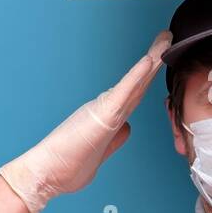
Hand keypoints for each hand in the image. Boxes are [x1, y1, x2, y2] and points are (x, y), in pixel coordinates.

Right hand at [0, 30, 172, 212]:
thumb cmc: (66, 168)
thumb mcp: (100, 153)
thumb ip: (115, 140)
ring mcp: (106, 109)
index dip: (148, 77)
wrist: (45, 174)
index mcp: (109, 118)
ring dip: (152, 60)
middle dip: (155, 60)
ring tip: (165, 40)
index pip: (135, 94)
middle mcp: (107, 108)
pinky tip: (149, 61)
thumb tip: (127, 129)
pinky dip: (137, 76)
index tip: (158, 61)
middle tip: (166, 38)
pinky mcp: (103, 115)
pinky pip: (125, 92)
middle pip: (139, 82)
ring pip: (135, 81)